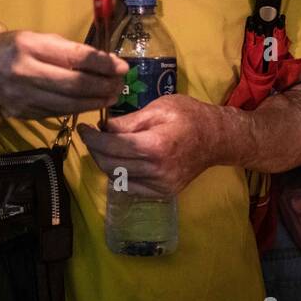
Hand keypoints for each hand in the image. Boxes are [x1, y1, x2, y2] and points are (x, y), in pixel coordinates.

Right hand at [0, 30, 126, 119]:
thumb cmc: (12, 47)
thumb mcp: (38, 38)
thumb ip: (68, 50)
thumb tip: (104, 62)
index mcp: (29, 46)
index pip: (75, 57)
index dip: (103, 64)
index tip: (122, 66)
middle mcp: (24, 71)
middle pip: (75, 84)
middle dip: (103, 86)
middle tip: (121, 84)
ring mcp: (23, 96)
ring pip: (69, 103)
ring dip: (96, 101)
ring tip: (112, 96)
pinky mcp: (24, 113)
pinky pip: (59, 112)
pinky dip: (79, 108)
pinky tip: (92, 103)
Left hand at [79, 94, 224, 197]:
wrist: (217, 139)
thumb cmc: (189, 116)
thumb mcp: (158, 108)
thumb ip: (128, 121)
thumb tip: (103, 129)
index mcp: (155, 146)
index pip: (110, 146)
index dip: (91, 138)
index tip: (83, 128)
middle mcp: (156, 171)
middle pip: (110, 164)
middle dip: (95, 150)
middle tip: (91, 136)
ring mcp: (160, 185)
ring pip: (117, 178)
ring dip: (104, 162)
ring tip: (104, 145)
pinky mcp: (162, 193)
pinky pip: (130, 186)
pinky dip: (119, 173)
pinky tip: (120, 159)